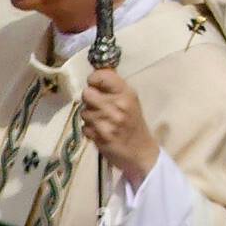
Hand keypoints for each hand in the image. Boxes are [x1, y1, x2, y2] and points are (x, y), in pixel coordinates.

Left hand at [80, 68, 159, 185]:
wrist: (141, 153)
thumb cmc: (134, 124)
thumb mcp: (130, 101)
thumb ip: (114, 88)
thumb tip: (95, 73)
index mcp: (126, 93)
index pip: (100, 76)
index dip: (93, 80)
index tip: (96, 87)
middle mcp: (118, 105)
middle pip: (87, 93)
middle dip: (90, 100)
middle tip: (98, 106)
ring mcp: (108, 122)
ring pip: (84, 111)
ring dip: (89, 117)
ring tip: (101, 122)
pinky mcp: (100, 136)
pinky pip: (84, 127)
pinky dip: (89, 130)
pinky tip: (100, 132)